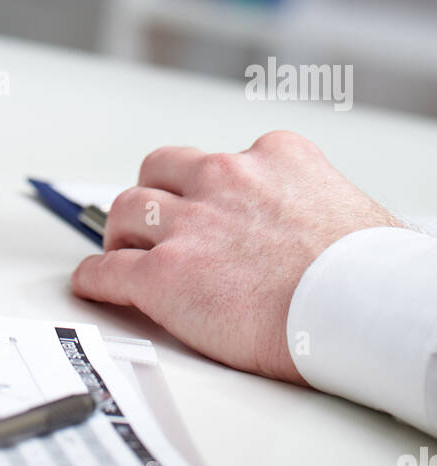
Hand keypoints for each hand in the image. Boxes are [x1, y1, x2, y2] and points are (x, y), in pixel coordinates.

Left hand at [72, 131, 400, 381]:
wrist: (360, 309)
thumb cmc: (369, 272)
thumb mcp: (349, 206)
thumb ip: (312, 203)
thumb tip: (318, 227)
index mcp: (273, 156)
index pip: (225, 159)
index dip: (210, 188)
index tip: (208, 205)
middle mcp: (225, 178)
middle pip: (161, 170)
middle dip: (154, 193)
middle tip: (153, 219)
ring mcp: (190, 224)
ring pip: (129, 209)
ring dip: (122, 229)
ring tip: (121, 247)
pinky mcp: (165, 274)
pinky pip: (112, 269)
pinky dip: (96, 275)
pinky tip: (94, 281)